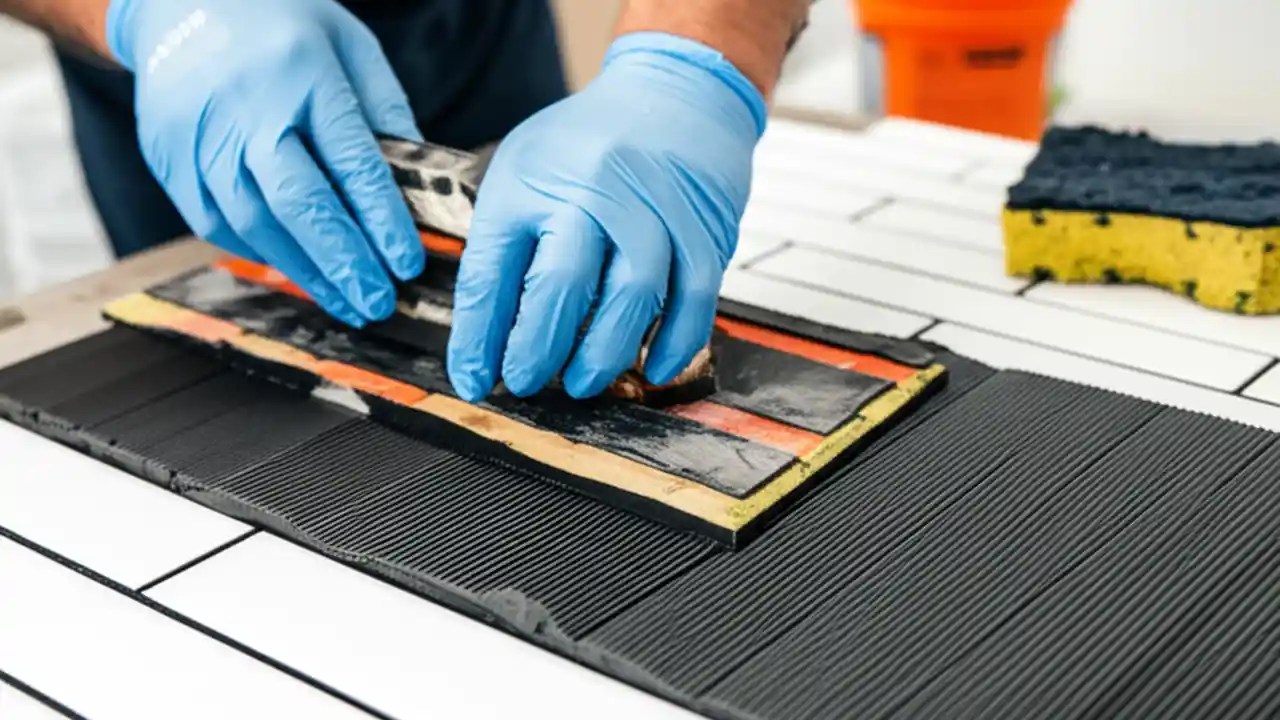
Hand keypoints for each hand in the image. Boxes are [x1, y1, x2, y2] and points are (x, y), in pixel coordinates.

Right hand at [106, 0, 424, 325]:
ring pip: (254, 222)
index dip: (382, 220)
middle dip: (344, 262)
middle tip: (377, 303)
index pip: (352, 160)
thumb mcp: (348, 46)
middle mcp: (246, 105)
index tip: (408, 263)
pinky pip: (215, 221)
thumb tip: (421, 183)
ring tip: (346, 303)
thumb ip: (385, 112)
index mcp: (303, 71)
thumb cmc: (281, 24)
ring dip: (305, 272)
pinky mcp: (167, 155)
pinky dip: (261, 253)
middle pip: (299, 201)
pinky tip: (297, 272)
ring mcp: (199, 132)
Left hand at [447, 32, 765, 400]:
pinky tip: (653, 369)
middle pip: (562, 285)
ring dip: (604, 354)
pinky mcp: (703, 226)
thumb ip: (505, 248)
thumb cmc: (590, 145)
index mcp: (531, 180)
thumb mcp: (525, 174)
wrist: (677, 91)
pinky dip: (675, 343)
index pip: (492, 271)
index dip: (478, 338)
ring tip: (582, 382)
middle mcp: (591, 190)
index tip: (472, 380)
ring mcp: (653, 208)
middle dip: (538, 350)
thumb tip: (485, 343)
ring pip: (633, 297)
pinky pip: (694, 298)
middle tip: (526, 383)